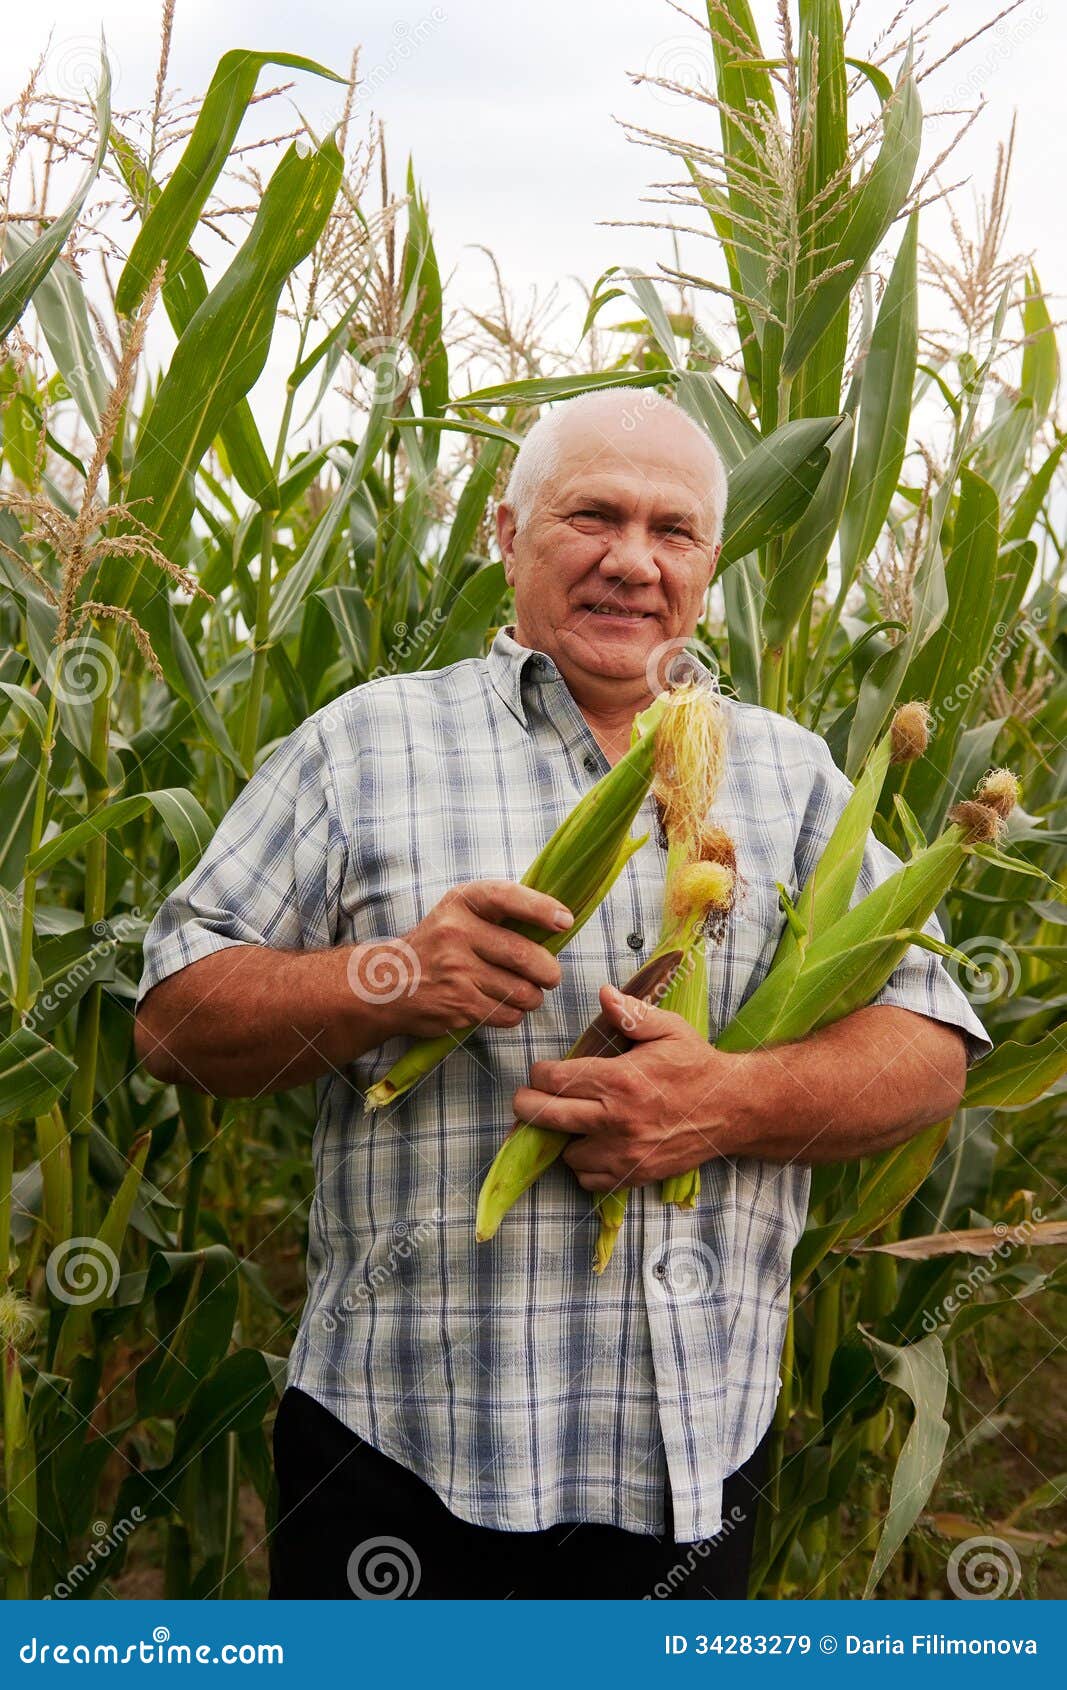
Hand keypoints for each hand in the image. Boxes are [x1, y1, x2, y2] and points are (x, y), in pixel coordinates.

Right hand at [352, 880, 571, 1039]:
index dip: (541, 908)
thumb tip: (559, 922)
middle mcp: (456, 933)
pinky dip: (513, 1014)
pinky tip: (500, 1005)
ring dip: (532, 997)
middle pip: (525, 955)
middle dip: (548, 971)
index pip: (507, 898)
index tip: (565, 920)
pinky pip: (507, 1014)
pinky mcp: (458, 1005)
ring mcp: (456, 972)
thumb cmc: (438, 945)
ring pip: (522, 991)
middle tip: (550, 976)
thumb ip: (501, 913)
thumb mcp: (459, 914)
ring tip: (523, 992)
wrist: (387, 983)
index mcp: (461, 903)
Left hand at [511, 982, 746, 1190]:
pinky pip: (590, 1179)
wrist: (733, 1110)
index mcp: (620, 1080)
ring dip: (563, 1138)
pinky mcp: (634, 1175)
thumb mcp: (669, 1029)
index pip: (555, 1080)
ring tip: (572, 1122)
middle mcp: (616, 1120)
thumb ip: (632, 1013)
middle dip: (528, 1105)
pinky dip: (585, 1165)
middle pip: (547, 1117)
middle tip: (528, 1098)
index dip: (540, 1073)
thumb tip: (602, 992)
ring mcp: (624, 1153)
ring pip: (566, 1153)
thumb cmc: (697, 1065)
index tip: (542, 1071)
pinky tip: (594, 1145)